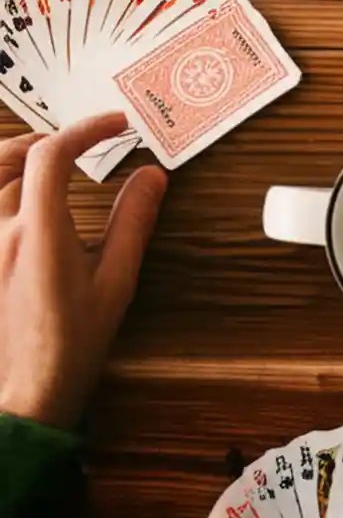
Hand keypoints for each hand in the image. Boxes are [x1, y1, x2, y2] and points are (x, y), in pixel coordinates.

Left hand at [0, 114, 166, 429]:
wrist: (22, 393)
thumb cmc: (72, 343)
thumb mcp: (116, 283)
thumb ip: (132, 223)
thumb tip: (151, 177)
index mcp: (38, 234)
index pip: (51, 155)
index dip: (85, 129)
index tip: (116, 125)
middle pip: (7, 155)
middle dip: (42, 138)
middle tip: (74, 141)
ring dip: (14, 160)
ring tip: (42, 163)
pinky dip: (0, 191)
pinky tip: (17, 199)